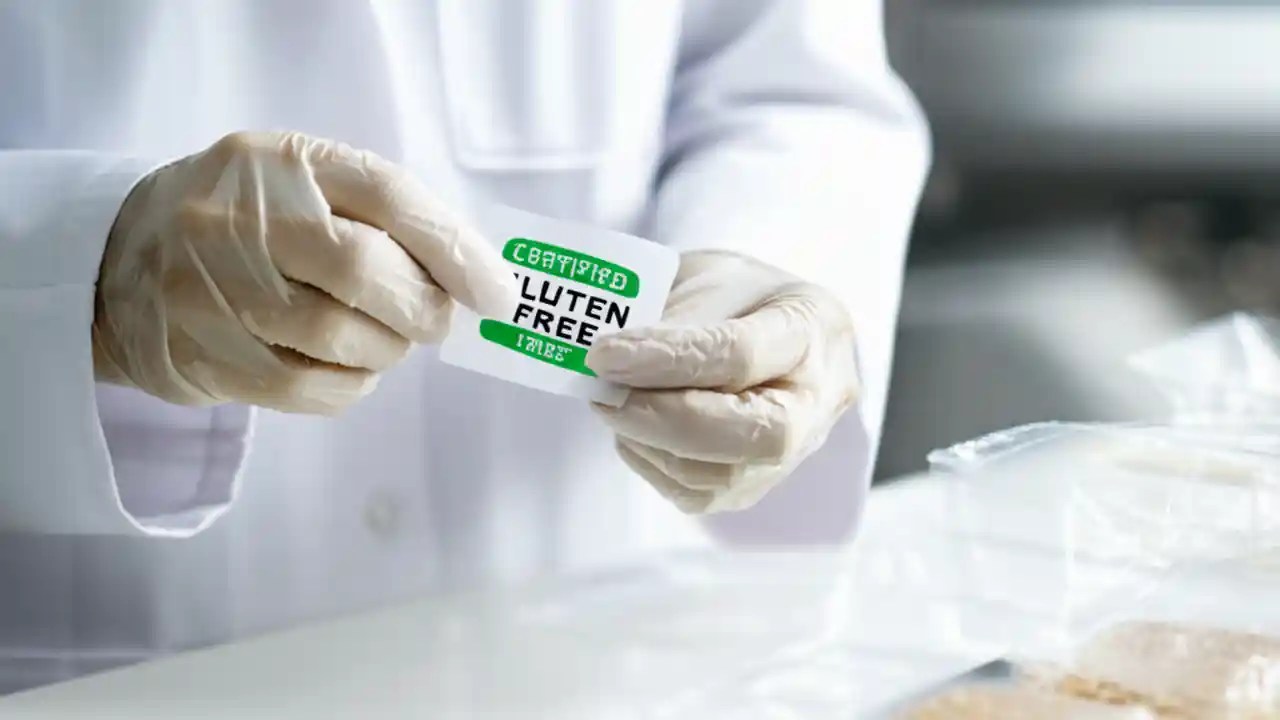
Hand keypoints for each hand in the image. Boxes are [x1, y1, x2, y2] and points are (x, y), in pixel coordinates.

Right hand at [93, 131, 513, 413]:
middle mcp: (239, 218)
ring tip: (384, 341)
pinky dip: (351, 385)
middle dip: (421, 307)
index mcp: (282, 163)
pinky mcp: (203, 355)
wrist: (118, 262)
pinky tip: (350, 369)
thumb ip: (384, 218)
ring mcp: (212, 288)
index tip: (496, 293)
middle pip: (364, 269)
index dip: (454, 248)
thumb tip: (478, 279)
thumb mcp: (304, 187)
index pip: (387, 195)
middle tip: (432, 321)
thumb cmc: (245, 222)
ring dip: (386, 350)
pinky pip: (307, 387)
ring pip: (338, 336)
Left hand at [586, 250, 858, 512]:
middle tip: (603, 393)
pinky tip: (632, 430)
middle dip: (663, 418)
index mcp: (813, 325)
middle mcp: (819, 398)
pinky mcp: (756, 486)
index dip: (668, 359)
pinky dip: (653, 463)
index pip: (743, 354)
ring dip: (650, 442)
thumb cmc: (733, 293)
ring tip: (611, 403)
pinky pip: (701, 496)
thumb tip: (613, 364)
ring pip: (723, 476)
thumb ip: (672, 318)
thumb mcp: (706, 276)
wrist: (761, 322)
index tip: (604, 354)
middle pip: (754, 432)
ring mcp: (795, 451)